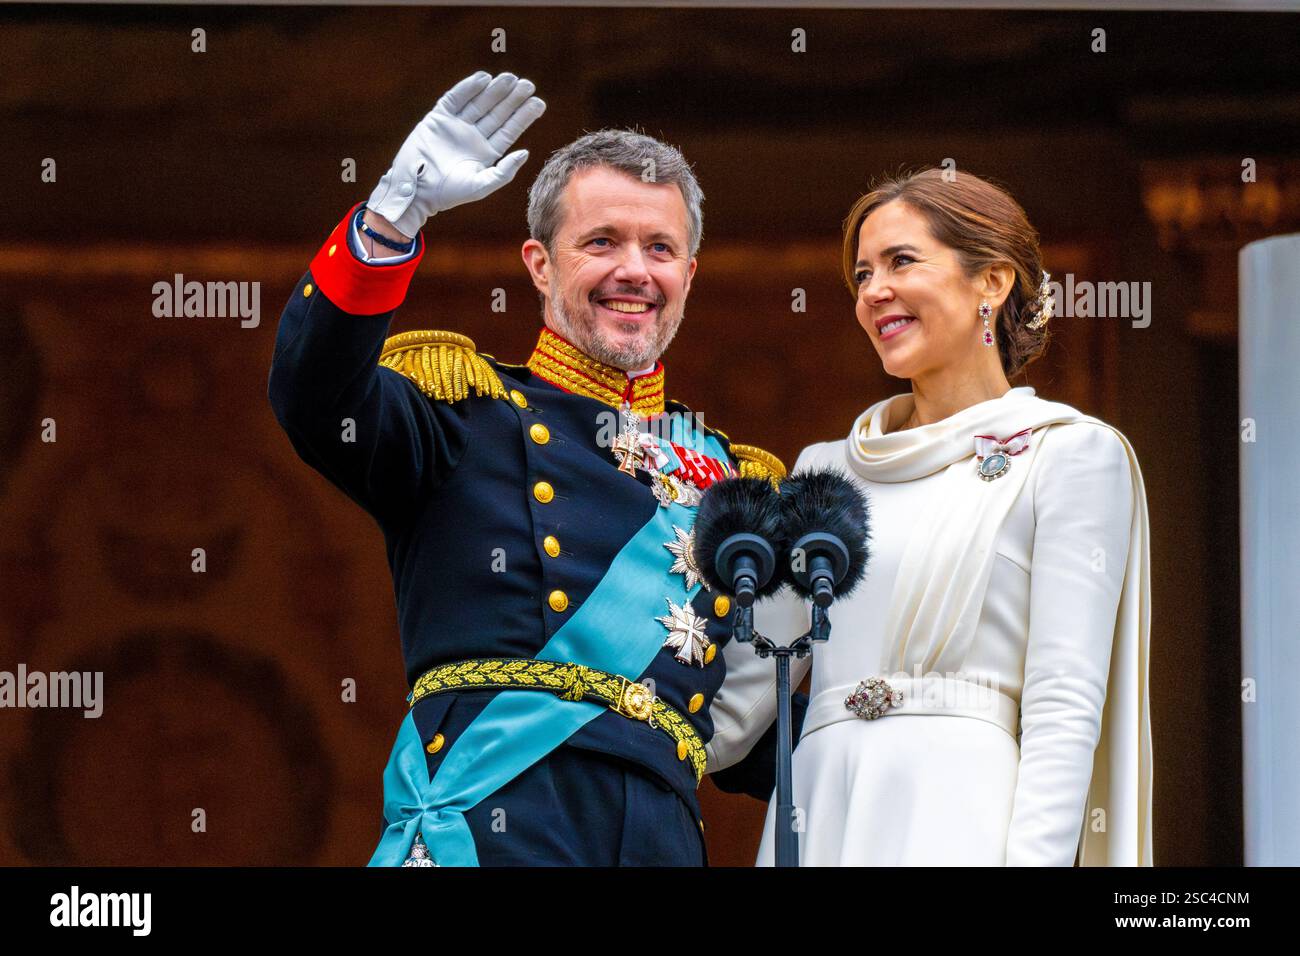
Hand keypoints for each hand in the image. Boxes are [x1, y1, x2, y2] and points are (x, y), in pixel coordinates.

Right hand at [366, 71, 546, 238]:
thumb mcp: (480, 186)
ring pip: (480, 103)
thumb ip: (504, 172)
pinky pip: (456, 99)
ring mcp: (457, 125)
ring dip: (494, 90)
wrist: (416, 190)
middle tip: (528, 84)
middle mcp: (474, 136)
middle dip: (512, 99)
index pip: (509, 130)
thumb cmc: (449, 193)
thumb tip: (525, 153)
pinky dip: (468, 88)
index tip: (538, 102)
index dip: (523, 116)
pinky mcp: (439, 117)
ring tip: (510, 78)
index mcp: (487, 152)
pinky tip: (483, 78)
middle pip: (498, 113)